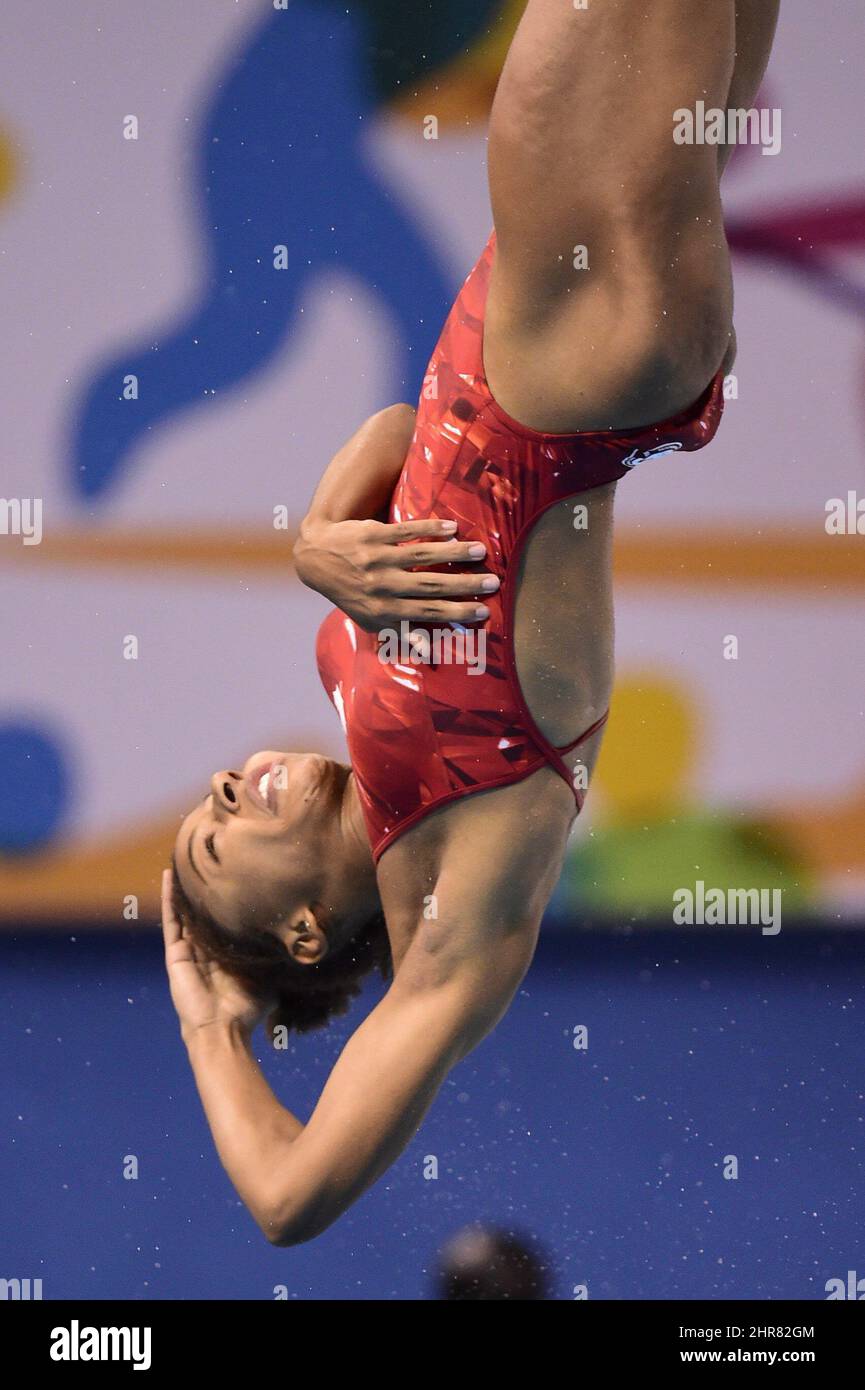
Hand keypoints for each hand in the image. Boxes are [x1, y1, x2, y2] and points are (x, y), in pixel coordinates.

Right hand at [161, 870, 271, 1042]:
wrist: (223, 1029)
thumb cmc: (247, 1009)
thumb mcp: (269, 977)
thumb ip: (276, 960)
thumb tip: (300, 943)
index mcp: (226, 956)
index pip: (225, 922)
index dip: (227, 901)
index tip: (233, 875)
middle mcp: (205, 952)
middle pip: (203, 914)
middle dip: (204, 890)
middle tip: (207, 860)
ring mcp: (187, 952)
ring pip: (184, 912)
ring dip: (183, 888)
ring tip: (183, 860)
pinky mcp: (174, 954)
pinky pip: (171, 920)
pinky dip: (168, 898)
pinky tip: (169, 876)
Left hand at [293, 517, 499, 632]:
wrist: (317, 558)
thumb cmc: (351, 593)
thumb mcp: (370, 619)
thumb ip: (400, 633)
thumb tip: (428, 653)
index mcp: (383, 611)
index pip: (427, 613)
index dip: (456, 612)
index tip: (484, 611)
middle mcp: (381, 586)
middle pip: (430, 585)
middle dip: (463, 585)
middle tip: (493, 582)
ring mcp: (377, 559)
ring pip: (421, 555)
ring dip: (453, 553)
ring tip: (481, 551)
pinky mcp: (373, 535)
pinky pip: (406, 531)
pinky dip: (430, 528)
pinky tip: (453, 528)